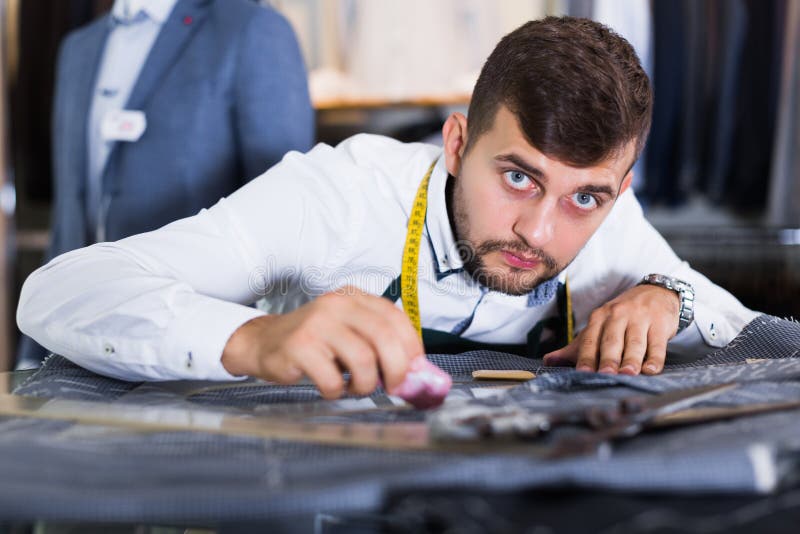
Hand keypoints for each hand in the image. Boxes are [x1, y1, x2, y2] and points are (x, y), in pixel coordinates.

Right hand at [221, 286, 423, 398]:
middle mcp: (336, 305)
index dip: (412, 346)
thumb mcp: (348, 331)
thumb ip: (378, 343)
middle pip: (384, 337)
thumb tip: (415, 372)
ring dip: (366, 384)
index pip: (395, 317)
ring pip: (362, 359)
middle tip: (393, 386)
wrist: (264, 342)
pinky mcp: (300, 347)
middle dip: (397, 368)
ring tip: (356, 387)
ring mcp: (317, 324)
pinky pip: (333, 378)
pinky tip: (331, 387)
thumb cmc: (314, 342)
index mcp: (353, 298)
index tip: (415, 369)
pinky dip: (337, 391)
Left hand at [542, 284, 679, 374]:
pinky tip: (651, 369)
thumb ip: (576, 347)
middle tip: (606, 375)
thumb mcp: (598, 327)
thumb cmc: (622, 317)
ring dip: (631, 360)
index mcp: (599, 317)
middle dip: (608, 359)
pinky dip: (655, 358)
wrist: (655, 294)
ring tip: (628, 374)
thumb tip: (547, 361)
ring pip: (635, 343)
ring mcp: (641, 319)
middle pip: (612, 341)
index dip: (586, 357)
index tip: (582, 373)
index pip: (590, 340)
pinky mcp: (660, 324)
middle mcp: (618, 315)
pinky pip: (657, 344)